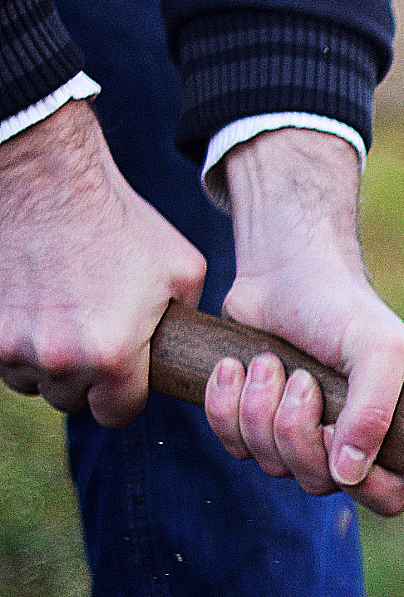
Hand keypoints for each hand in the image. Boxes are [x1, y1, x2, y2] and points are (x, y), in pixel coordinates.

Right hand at [0, 100, 206, 425]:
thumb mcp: (183, 272)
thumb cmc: (122, 224)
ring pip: (33, 382)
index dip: (125, 396)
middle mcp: (60, 360)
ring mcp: (15, 345)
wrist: (48, 182)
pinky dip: (19, 344)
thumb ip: (188, 321)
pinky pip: (4, 358)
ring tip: (67, 323)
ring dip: (49, 364)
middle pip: (72, 400)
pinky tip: (38, 312)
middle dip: (87, 379)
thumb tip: (193, 346)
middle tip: (96, 340)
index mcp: (113, 356)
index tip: (126, 377)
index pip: (116, 413)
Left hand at [204, 127, 403, 517]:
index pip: (390, 497)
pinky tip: (233, 366)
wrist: (286, 271)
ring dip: (260, 410)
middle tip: (298, 377)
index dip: (361, 480)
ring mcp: (304, 439)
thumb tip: (348, 476)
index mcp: (397, 434)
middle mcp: (352, 445)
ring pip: (273, 466)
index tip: (337, 429)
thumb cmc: (344, 308)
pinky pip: (235, 446)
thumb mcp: (377, 351)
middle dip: (295, 430)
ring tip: (267, 361)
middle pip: (320, 483)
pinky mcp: (257, 426)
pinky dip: (226, 406)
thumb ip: (374, 414)